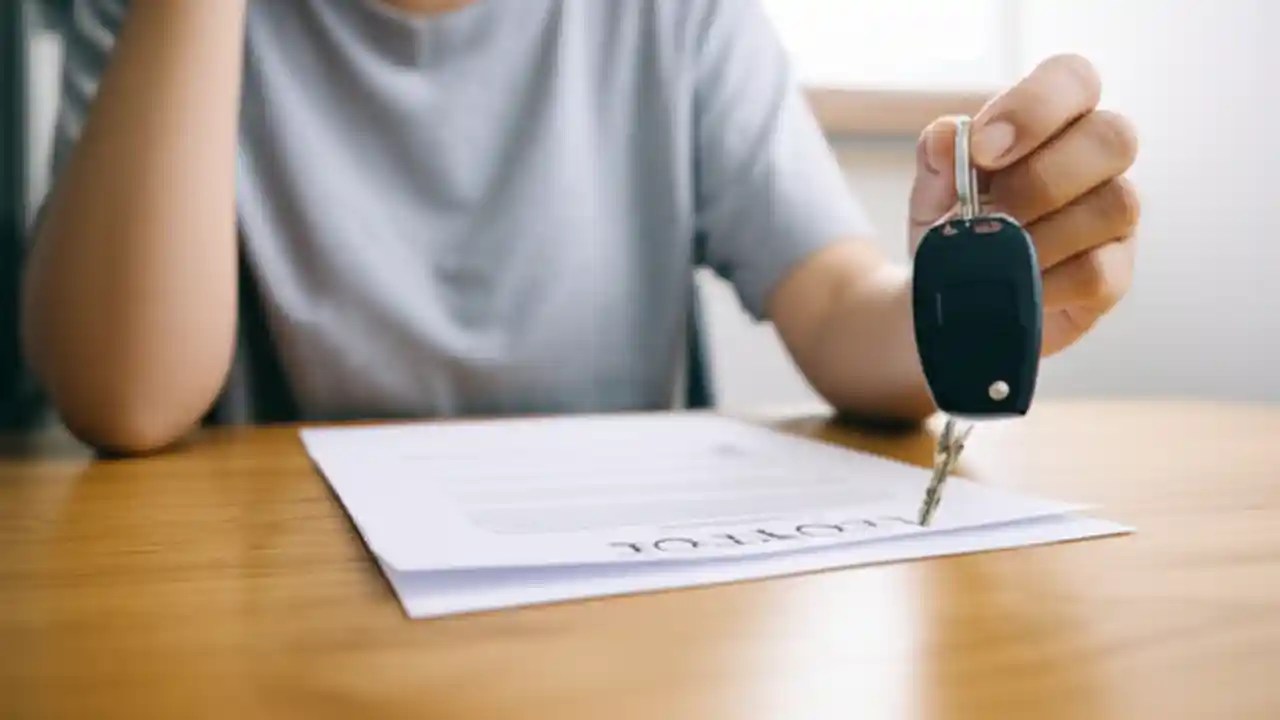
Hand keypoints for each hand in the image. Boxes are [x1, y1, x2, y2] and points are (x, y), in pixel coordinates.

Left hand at [908, 54, 1140, 356]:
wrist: (948, 304)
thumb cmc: (953, 233)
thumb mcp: (930, 195)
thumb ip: (937, 162)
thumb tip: (946, 136)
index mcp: (1054, 122)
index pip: (1074, 78)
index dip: (1035, 107)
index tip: (981, 151)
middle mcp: (1096, 161)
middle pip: (1113, 137)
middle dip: (1042, 177)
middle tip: (989, 211)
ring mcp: (1112, 219)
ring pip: (1116, 204)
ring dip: (1042, 234)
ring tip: (995, 254)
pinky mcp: (1114, 275)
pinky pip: (1100, 272)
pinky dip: (1046, 281)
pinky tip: (1012, 285)